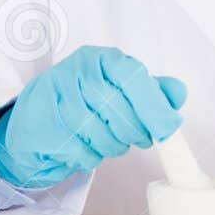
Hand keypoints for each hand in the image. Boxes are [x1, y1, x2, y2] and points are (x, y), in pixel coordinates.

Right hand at [0, 45, 186, 188]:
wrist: (36, 116)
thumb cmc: (85, 99)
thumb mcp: (119, 87)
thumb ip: (151, 90)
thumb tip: (178, 92)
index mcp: (100, 58)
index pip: (132, 76)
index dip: (153, 105)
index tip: (168, 128)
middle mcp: (75, 72)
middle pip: (116, 108)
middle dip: (135, 131)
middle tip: (141, 138)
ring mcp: (54, 98)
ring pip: (98, 132)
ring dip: (114, 145)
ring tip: (112, 141)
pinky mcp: (43, 127)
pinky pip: (80, 151)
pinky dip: (91, 157)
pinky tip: (89, 147)